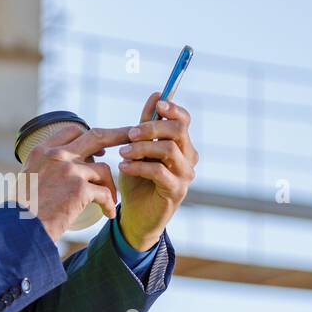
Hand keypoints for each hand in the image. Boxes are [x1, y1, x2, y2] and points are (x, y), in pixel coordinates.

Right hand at [16, 123, 133, 243]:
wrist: (19, 230)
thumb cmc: (23, 212)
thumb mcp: (29, 180)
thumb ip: (46, 169)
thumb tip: (64, 169)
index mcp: (43, 151)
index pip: (72, 130)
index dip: (90, 137)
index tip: (101, 148)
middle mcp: (56, 155)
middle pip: (95, 136)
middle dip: (118, 135)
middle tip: (134, 139)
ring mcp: (68, 169)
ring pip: (103, 169)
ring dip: (110, 186)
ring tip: (110, 202)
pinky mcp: (79, 188)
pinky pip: (104, 193)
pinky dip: (109, 204)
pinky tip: (108, 214)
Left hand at [115, 93, 196, 250]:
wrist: (136, 216)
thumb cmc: (137, 180)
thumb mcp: (138, 149)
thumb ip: (146, 125)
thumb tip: (156, 95)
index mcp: (182, 145)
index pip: (184, 120)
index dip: (172, 109)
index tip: (157, 104)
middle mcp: (189, 158)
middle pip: (178, 130)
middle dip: (152, 127)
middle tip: (130, 134)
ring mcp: (186, 175)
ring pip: (169, 149)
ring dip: (142, 148)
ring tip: (122, 153)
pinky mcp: (177, 191)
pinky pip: (159, 171)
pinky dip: (139, 166)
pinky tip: (124, 167)